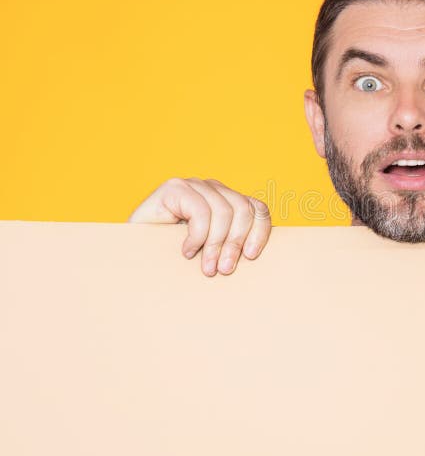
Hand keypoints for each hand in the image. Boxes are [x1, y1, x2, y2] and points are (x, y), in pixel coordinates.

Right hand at [128, 178, 270, 276]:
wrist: (133, 257)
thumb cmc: (175, 259)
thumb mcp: (212, 254)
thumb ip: (233, 247)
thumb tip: (257, 255)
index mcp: (227, 202)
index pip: (257, 208)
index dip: (260, 231)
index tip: (250, 257)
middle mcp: (212, 189)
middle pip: (243, 209)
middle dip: (236, 243)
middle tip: (224, 269)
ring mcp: (193, 185)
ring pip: (224, 212)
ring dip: (216, 245)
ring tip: (206, 267)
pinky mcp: (174, 187)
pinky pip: (201, 211)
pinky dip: (197, 236)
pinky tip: (187, 251)